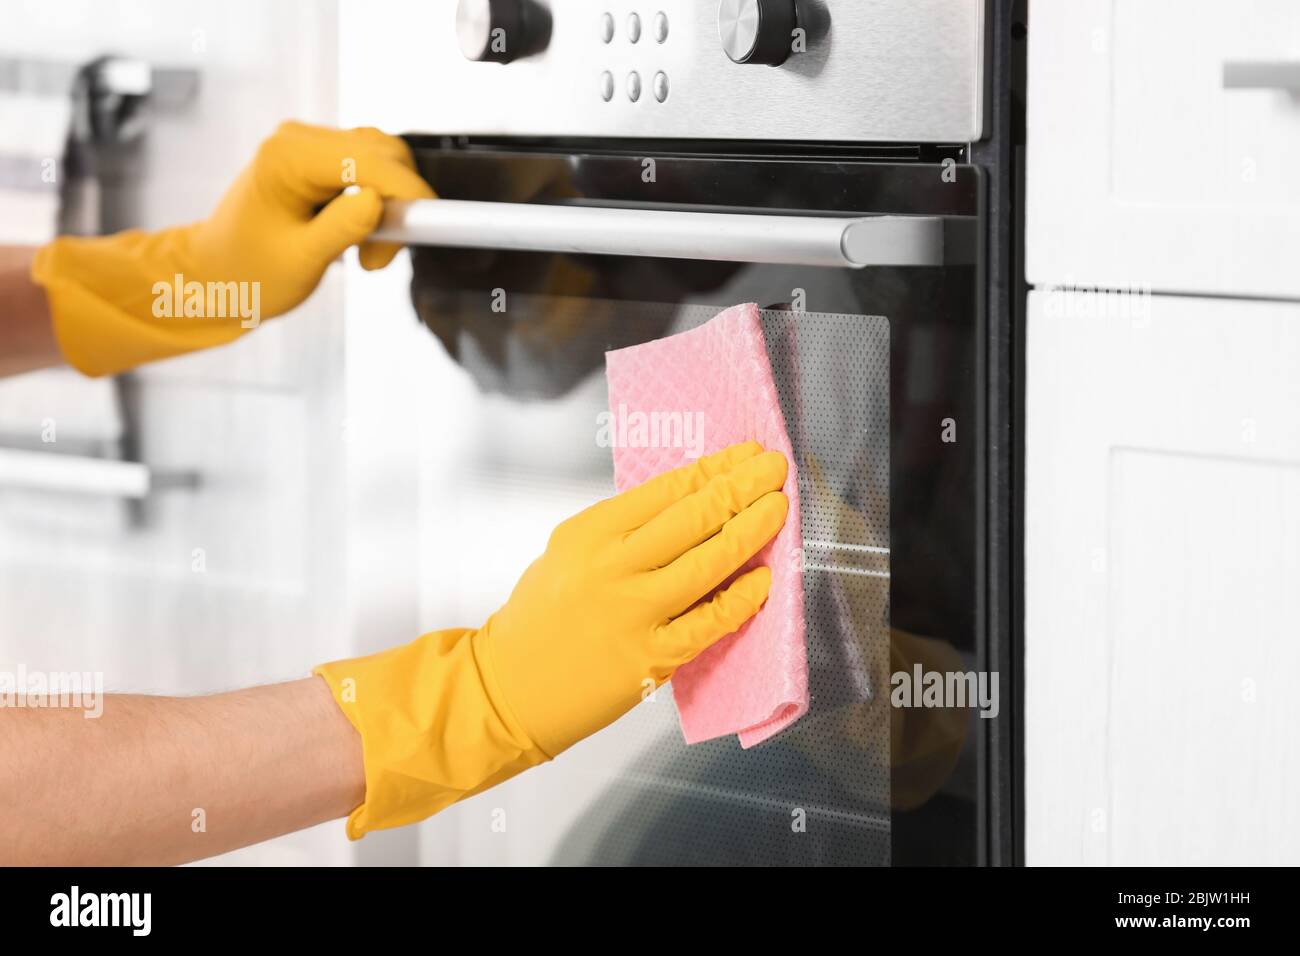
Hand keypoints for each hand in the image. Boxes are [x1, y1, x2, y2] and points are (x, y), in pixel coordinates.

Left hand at [32, 121, 433, 375]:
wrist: (213, 276)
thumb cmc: (246, 274)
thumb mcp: (299, 261)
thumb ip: (342, 229)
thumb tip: (381, 202)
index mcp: (287, 158)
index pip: (370, 160)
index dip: (409, 192)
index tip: (430, 226)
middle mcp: (298, 140)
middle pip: (384, 152)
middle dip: (399, 203)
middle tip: (379, 256)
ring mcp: (308, 147)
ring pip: (383, 160)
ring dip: (390, 206)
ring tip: (368, 252)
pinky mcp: (319, 160)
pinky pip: (370, 170)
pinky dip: (378, 204)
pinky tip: (362, 236)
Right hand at [314, 442, 789, 836]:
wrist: (508, 687)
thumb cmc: (540, 617)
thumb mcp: (566, 553)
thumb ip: (619, 530)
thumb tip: (686, 503)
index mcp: (590, 533)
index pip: (666, 490)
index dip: (714, 468)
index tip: (746, 455)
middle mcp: (612, 567)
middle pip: (693, 516)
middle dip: (742, 486)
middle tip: (774, 467)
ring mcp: (633, 613)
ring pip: (708, 562)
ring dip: (750, 530)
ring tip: (778, 508)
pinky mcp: (650, 657)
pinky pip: (709, 622)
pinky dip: (741, 598)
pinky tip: (763, 578)